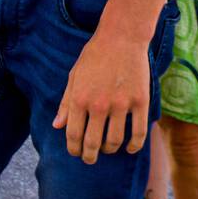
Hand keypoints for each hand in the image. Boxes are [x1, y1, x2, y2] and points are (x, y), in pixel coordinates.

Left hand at [52, 34, 150, 163]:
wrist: (121, 38)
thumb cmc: (94, 57)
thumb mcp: (74, 77)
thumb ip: (66, 103)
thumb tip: (57, 126)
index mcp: (79, 99)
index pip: (74, 134)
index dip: (74, 149)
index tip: (75, 154)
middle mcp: (99, 105)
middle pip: (93, 142)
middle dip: (89, 156)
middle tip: (90, 160)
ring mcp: (121, 105)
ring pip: (115, 140)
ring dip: (110, 150)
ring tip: (107, 149)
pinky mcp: (140, 102)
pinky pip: (138, 133)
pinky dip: (134, 146)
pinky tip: (129, 149)